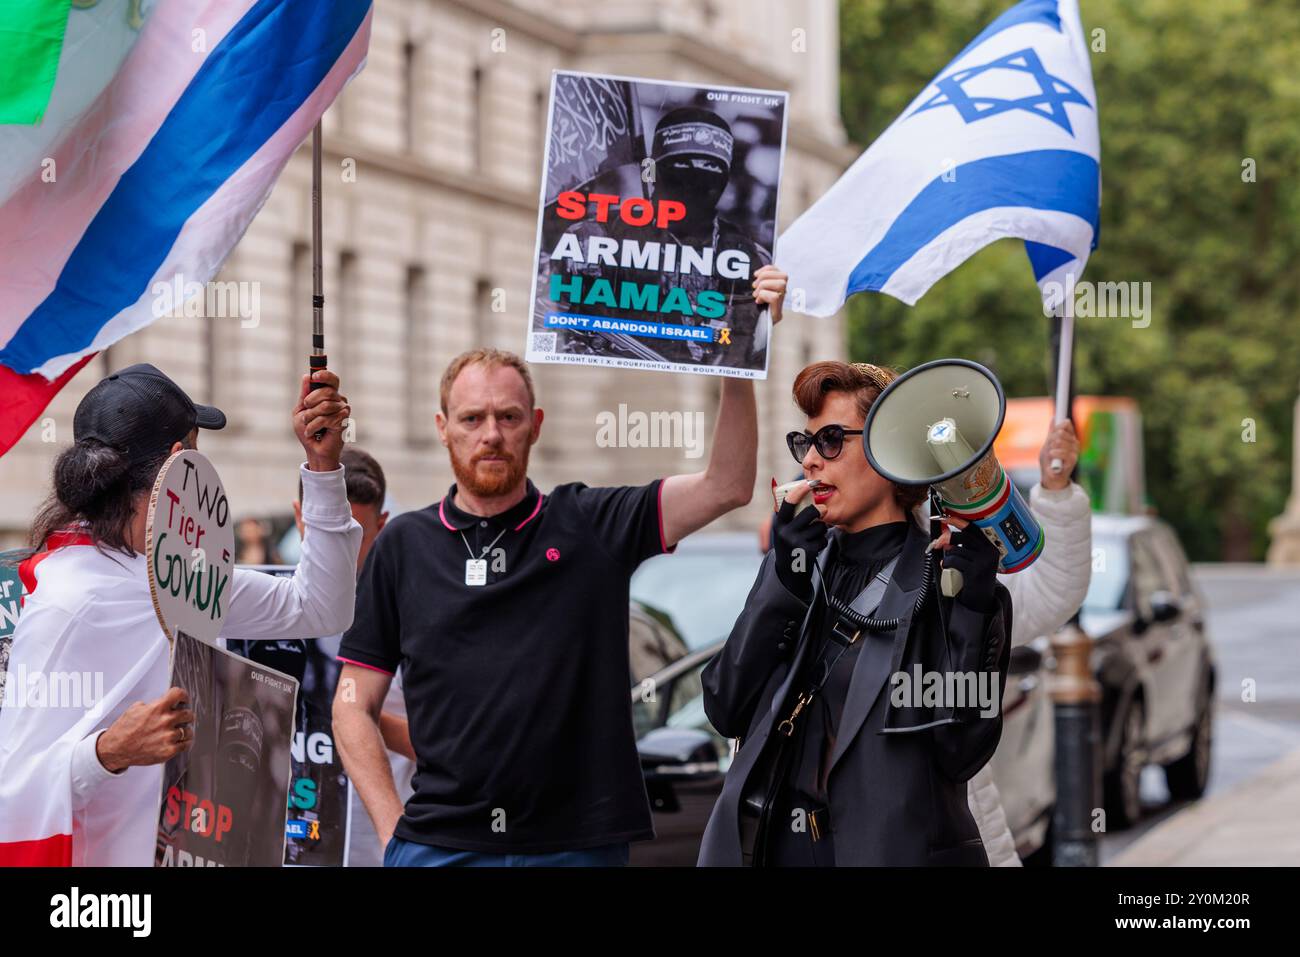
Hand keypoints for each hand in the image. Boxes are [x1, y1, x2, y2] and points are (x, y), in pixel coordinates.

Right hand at [96, 686, 194, 771]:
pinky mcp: (168, 750)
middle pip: (188, 713)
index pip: (178, 694)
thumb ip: (153, 704)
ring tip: (178, 731)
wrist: (115, 750)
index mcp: (157, 708)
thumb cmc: (124, 730)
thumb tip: (165, 702)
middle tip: (180, 718)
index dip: (183, 696)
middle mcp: (164, 721)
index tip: (183, 700)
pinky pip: (186, 744)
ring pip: (189, 730)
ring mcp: (167, 736)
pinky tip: (179, 741)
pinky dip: (184, 742)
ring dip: (184, 730)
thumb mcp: (135, 709)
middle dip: (184, 715)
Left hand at [294, 369, 350, 470]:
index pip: (332, 380)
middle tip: (306, 409)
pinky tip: (312, 432)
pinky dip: (314, 426)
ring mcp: (343, 411)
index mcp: (329, 395)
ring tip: (307, 424)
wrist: (314, 450)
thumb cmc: (308, 430)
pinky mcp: (344, 422)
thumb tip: (307, 376)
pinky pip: (327, 419)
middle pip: (327, 391)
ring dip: (311, 416)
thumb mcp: (301, 410)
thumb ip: (304, 394)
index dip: (325, 375)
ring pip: (326, 406)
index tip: (314, 377)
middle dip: (311, 400)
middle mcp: (339, 401)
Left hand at [752, 264, 787, 324]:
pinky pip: (774, 296)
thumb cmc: (756, 310)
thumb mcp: (756, 293)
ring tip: (756, 294)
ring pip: (781, 284)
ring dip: (764, 286)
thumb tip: (754, 275)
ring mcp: (782, 302)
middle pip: (783, 276)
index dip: (767, 269)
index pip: (778, 270)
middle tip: (755, 286)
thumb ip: (758, 284)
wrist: (758, 328)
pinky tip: (759, 301)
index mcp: (777, 286)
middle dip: (765, 277)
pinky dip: (764, 296)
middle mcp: (783, 293)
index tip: (756, 274)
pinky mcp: (778, 310)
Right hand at [771, 482, 828, 600]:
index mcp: (779, 523)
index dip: (801, 490)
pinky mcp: (807, 552)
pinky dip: (822, 541)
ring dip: (821, 529)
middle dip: (820, 510)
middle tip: (823, 510)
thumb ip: (790, 513)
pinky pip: (822, 539)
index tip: (811, 482)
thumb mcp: (783, 529)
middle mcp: (785, 532)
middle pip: (810, 512)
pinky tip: (814, 546)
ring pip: (819, 526)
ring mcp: (796, 543)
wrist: (788, 571)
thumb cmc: (789, 543)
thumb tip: (794, 489)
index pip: (789, 502)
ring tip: (813, 535)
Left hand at [941, 520, 999, 612]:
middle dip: (947, 538)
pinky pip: (954, 561)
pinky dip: (947, 564)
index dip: (959, 521)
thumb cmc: (974, 577)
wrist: (981, 599)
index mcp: (990, 546)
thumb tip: (944, 536)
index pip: (974, 528)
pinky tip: (949, 570)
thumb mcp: (972, 559)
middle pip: (964, 536)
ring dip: (948, 557)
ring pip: (956, 550)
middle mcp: (990, 551)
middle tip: (937, 543)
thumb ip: (962, 547)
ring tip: (950, 565)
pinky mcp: (975, 570)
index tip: (946, 517)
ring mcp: (984, 560)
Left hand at [1039, 420, 1079, 489]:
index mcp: (1069, 438)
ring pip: (1060, 441)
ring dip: (1051, 448)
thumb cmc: (1049, 461)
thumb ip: (1052, 432)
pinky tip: (1052, 456)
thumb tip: (1054, 417)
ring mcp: (1075, 451)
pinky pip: (1063, 452)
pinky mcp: (1073, 460)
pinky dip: (1055, 454)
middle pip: (1061, 432)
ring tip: (1051, 454)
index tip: (1053, 429)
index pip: (1066, 425)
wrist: (1050, 477)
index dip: (1058, 426)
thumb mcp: (1048, 444)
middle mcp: (1074, 443)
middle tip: (1049, 448)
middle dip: (1051, 439)